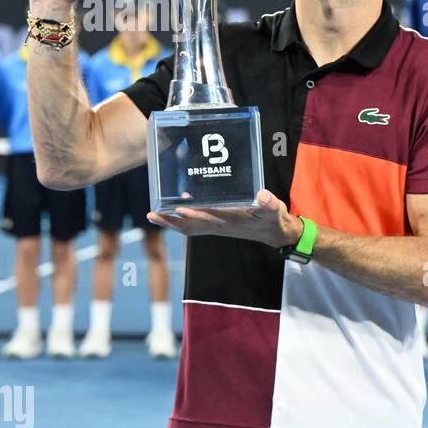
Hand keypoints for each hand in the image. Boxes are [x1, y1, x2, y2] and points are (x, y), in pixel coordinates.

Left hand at [145, 190, 302, 247]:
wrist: (275, 232)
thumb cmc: (273, 219)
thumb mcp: (275, 210)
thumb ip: (270, 203)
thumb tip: (264, 195)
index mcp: (232, 221)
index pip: (209, 218)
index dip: (194, 214)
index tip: (179, 208)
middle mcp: (220, 226)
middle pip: (190, 226)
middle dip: (171, 221)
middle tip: (152, 214)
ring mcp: (217, 227)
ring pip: (189, 227)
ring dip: (171, 222)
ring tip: (153, 214)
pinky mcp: (217, 225)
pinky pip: (194, 225)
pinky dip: (180, 220)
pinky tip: (173, 209)